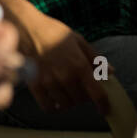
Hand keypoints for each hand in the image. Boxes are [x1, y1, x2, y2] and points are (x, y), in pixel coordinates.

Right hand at [0, 0, 110, 114]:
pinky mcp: (35, 86)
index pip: (97, 93)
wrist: (26, 28)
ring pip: (66, 105)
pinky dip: (55, 107)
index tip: (105, 109)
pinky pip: (48, 107)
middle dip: (84, 97)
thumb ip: (95, 58)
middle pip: (81, 100)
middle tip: (80, 88)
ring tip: (67, 90)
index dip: (104, 104)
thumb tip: (110, 72)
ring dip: (70, 101)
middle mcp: (65, 76)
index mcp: (79, 65)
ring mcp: (49, 83)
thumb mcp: (78, 40)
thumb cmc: (53, 32)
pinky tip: (56, 99)